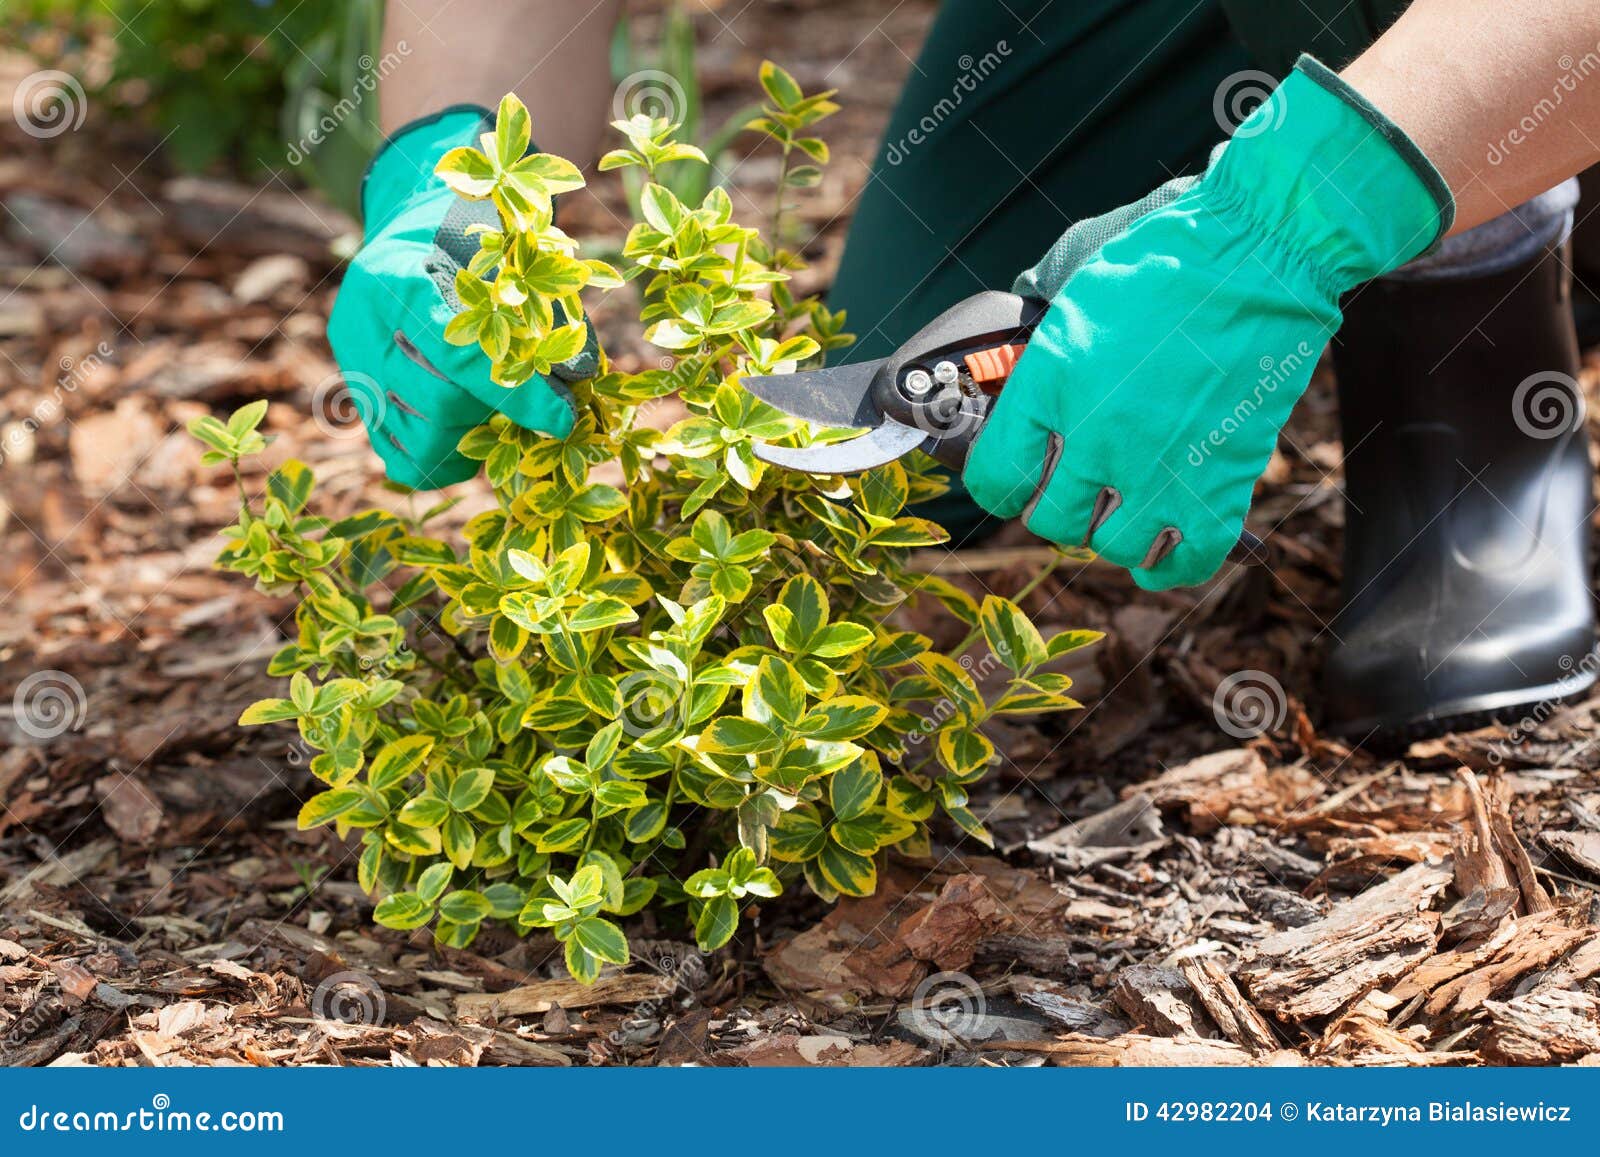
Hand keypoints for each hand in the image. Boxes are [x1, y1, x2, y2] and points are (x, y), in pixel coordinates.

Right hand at [328, 106, 595, 488]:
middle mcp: (361, 325)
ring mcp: (353, 366)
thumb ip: (537, 307)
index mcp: (393, 279)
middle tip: (538, 411)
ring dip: (473, 438)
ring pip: (418, 435)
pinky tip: (472, 445)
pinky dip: (443, 462)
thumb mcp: (501, 251)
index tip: (562, 417)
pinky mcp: (357, 399)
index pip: (458, 354)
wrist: (410, 232)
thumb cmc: (468, 238)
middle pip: (438, 401)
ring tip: (503, 418)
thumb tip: (580, 374)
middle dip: (498, 414)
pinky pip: (398, 456)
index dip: (516, 393)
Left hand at [963, 57, 1452, 589]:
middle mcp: (1098, 434)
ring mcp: (1160, 463)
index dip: (1003, 485)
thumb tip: (1028, 412)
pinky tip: (1164, 544)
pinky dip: (1172, 564)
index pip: (995, 476)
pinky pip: (1186, 560)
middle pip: (1051, 520)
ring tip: (1123, 506)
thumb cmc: (1170, 261)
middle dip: (1059, 510)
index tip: (1018, 480)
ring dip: (1113, 534)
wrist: (1261, 252)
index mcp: (1052, 384)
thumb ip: (1046, 369)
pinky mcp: (1221, 480)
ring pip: (1111, 547)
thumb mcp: (1077, 303)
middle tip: (1078, 489)